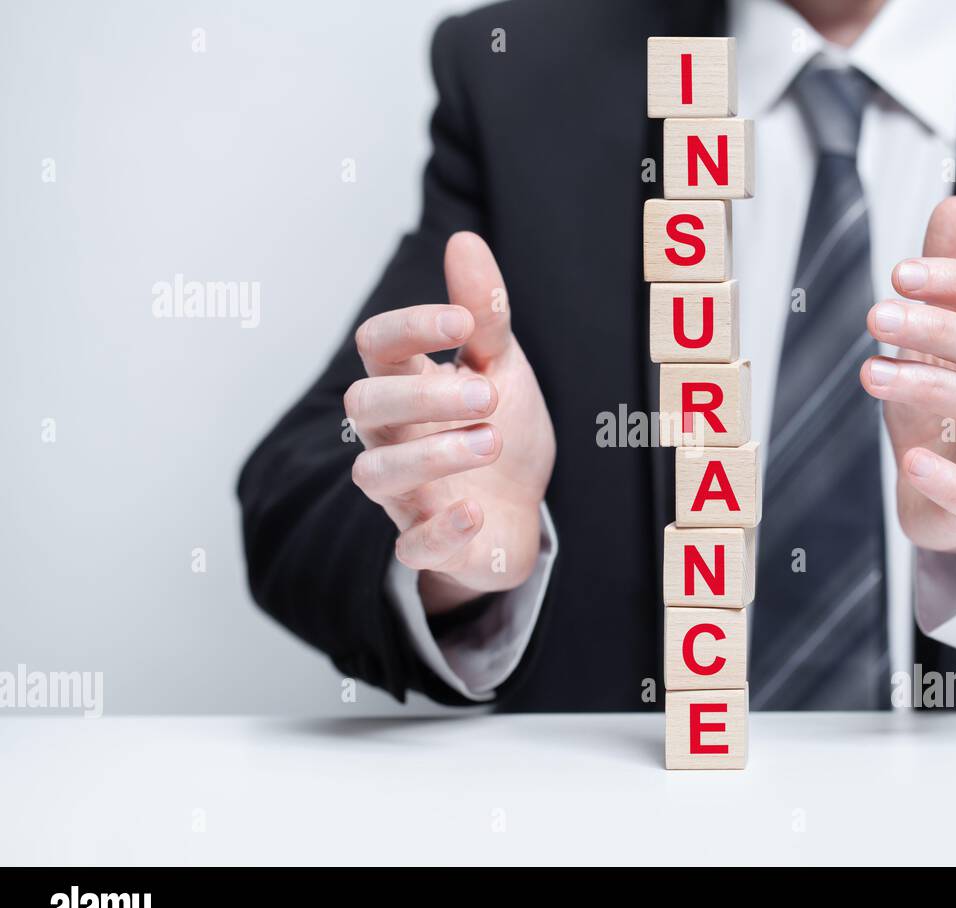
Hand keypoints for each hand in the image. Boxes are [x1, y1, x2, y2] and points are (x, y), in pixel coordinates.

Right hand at [346, 232, 555, 613]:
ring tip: (491, 440)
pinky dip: (439, 531)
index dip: (409, 326)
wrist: (521, 512)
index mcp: (408, 384)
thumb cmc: (500, 430)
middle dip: (421, 396)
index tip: (463, 322)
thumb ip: (484, 315)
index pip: (376, 344)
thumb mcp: (502, 367)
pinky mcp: (427, 544)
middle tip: (488, 395)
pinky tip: (476, 510)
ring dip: (431, 457)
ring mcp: (406, 494)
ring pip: (374, 475)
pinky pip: (411, 546)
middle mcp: (394, 437)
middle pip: (363, 406)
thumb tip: (464, 240)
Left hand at [861, 197, 955, 565]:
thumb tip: (954, 201)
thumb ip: (948, 279)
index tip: (901, 272)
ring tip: (870, 372)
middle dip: (941, 327)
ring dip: (931, 386)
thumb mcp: (937, 343)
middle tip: (876, 314)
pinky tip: (914, 460)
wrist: (953, 500)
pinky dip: (949, 478)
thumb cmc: (944, 412)